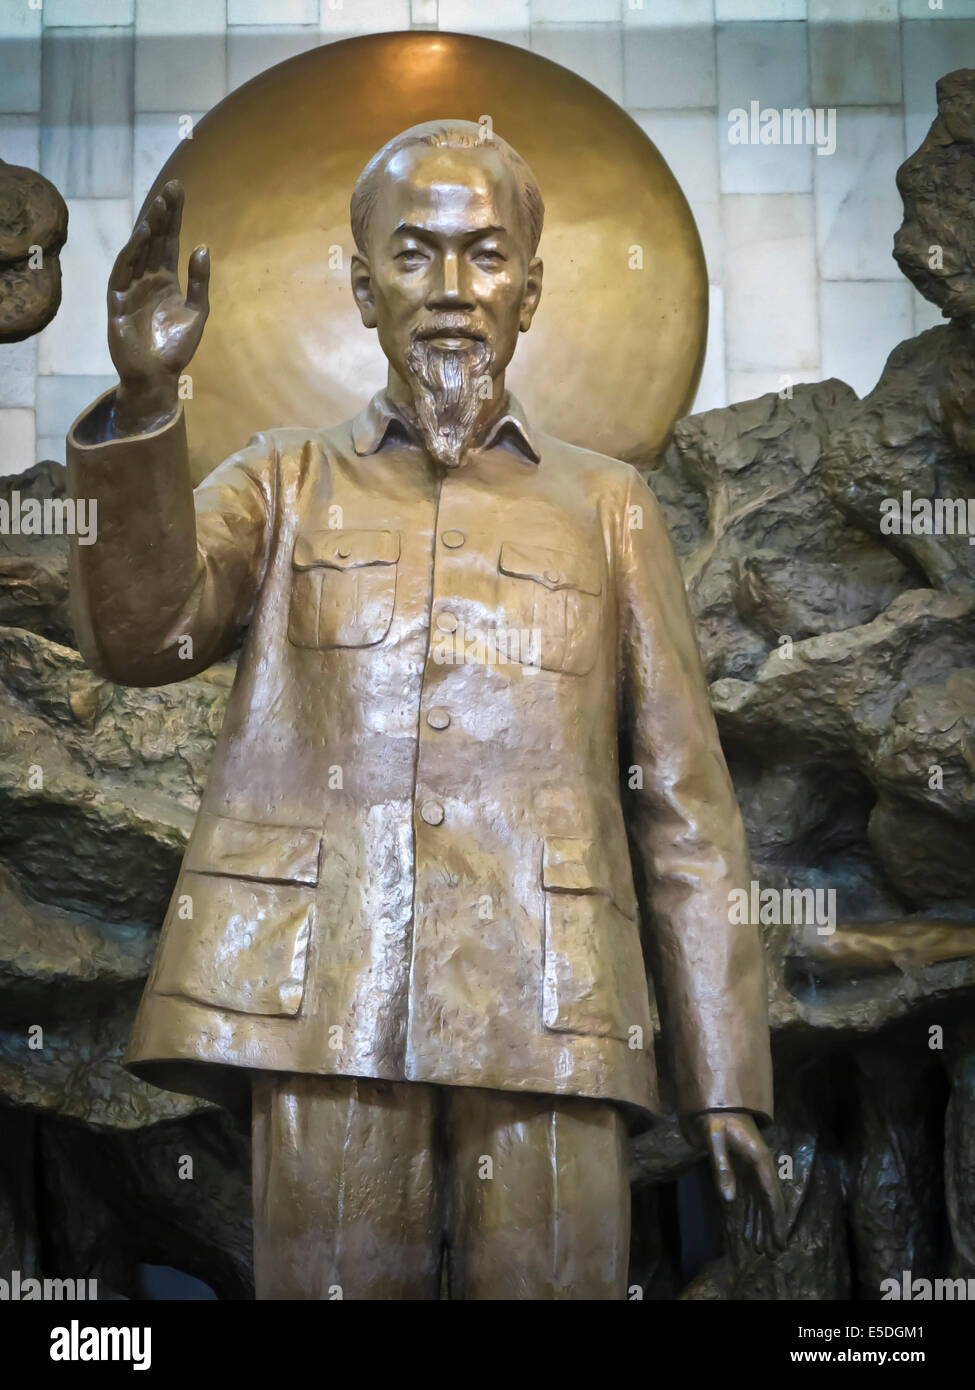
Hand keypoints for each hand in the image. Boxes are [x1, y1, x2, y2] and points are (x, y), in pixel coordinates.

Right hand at [107, 180, 209, 434]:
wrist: (157, 376)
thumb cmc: (176, 348)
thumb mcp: (198, 313)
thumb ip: (200, 282)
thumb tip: (203, 247)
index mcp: (166, 279)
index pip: (169, 241)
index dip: (174, 217)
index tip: (178, 190)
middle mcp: (147, 277)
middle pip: (154, 240)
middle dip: (161, 215)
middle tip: (170, 190)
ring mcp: (131, 286)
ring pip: (138, 251)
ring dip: (147, 229)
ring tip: (158, 207)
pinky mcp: (117, 299)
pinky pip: (123, 271)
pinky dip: (131, 252)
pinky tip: (141, 236)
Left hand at [696, 1111, 786, 1257]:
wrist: (716, 1102)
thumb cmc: (715, 1117)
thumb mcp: (713, 1138)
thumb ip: (721, 1167)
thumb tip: (730, 1201)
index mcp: (759, 1158)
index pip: (771, 1194)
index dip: (777, 1219)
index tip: (780, 1240)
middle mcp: (762, 1165)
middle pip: (770, 1201)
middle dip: (772, 1227)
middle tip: (772, 1253)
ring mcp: (755, 1166)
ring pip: (762, 1201)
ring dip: (762, 1224)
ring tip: (760, 1248)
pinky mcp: (746, 1167)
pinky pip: (753, 1195)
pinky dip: (753, 1213)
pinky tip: (750, 1230)